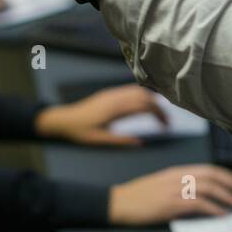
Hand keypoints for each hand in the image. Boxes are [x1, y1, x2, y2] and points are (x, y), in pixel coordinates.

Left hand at [35, 85, 168, 146]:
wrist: (64, 119)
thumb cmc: (81, 132)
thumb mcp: (101, 140)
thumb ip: (122, 141)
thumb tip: (142, 143)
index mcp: (116, 110)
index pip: (144, 107)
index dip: (159, 115)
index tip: (166, 126)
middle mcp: (116, 98)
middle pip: (145, 97)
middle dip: (159, 108)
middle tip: (166, 122)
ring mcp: (113, 93)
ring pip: (139, 90)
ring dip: (152, 100)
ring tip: (160, 113)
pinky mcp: (110, 93)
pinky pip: (131, 89)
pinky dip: (143, 95)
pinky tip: (146, 103)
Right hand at [109, 165, 231, 225]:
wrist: (119, 202)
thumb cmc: (138, 195)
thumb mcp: (163, 182)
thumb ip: (181, 182)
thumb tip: (201, 190)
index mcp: (178, 170)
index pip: (210, 169)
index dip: (228, 176)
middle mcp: (180, 176)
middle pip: (214, 176)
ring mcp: (176, 189)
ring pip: (210, 189)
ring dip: (229, 197)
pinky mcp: (172, 203)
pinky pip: (199, 204)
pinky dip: (214, 209)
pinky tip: (222, 214)